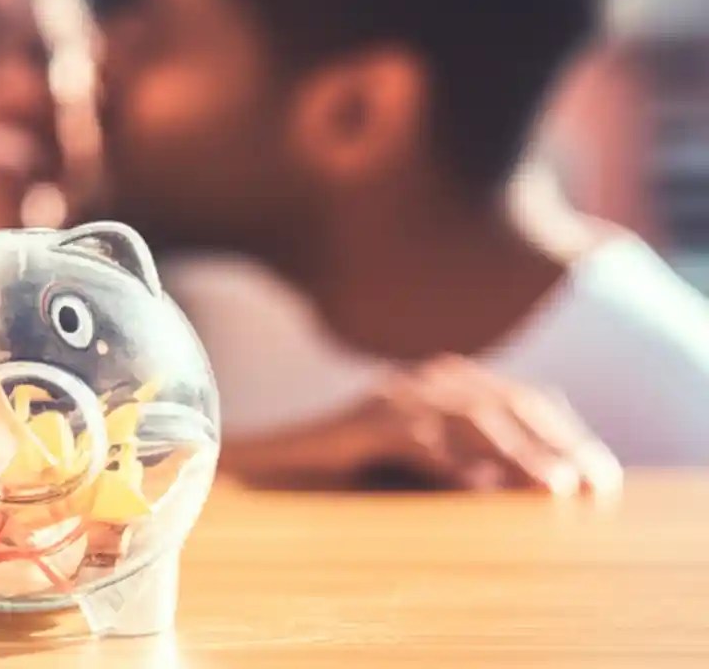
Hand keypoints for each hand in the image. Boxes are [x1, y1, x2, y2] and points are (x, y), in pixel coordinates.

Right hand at [221, 356, 622, 494]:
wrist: (274, 459)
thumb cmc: (348, 468)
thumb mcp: (423, 460)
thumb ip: (467, 460)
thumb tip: (529, 482)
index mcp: (438, 381)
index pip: (517, 398)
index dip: (563, 432)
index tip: (598, 471)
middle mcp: (420, 380)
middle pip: (506, 401)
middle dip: (558, 442)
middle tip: (595, 482)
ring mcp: (391, 398)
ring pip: (470, 418)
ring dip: (518, 455)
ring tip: (555, 487)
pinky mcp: (362, 423)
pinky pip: (418, 441)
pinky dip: (453, 466)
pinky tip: (482, 492)